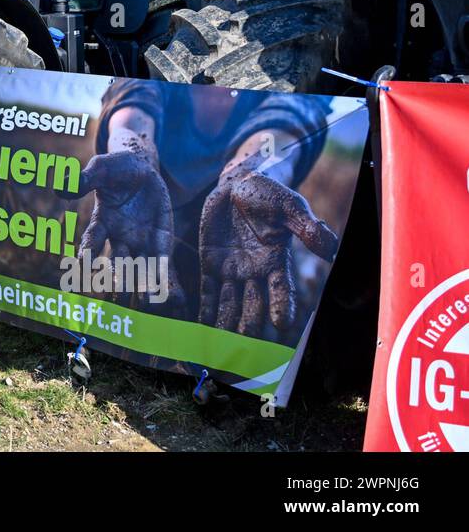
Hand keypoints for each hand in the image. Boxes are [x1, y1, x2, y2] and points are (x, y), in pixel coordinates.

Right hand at [76, 143, 183, 309]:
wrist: (143, 168)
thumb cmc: (117, 167)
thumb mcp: (102, 167)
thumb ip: (86, 178)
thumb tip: (62, 187)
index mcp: (102, 221)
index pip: (92, 240)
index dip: (86, 253)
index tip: (81, 266)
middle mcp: (119, 235)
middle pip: (117, 260)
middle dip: (118, 277)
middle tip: (118, 295)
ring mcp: (140, 239)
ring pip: (139, 266)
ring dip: (141, 283)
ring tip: (145, 302)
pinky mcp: (160, 239)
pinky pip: (161, 260)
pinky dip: (161, 276)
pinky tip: (164, 292)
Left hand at [198, 157, 339, 335]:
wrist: (238, 185)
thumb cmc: (268, 195)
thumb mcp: (289, 206)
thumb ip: (307, 227)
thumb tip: (330, 248)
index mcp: (276, 261)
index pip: (281, 288)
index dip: (281, 305)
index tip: (281, 324)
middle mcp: (255, 272)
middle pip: (253, 303)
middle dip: (250, 324)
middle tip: (245, 345)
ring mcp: (232, 270)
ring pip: (230, 303)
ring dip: (226, 324)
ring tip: (221, 346)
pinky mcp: (211, 264)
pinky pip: (208, 291)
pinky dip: (205, 310)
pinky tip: (200, 329)